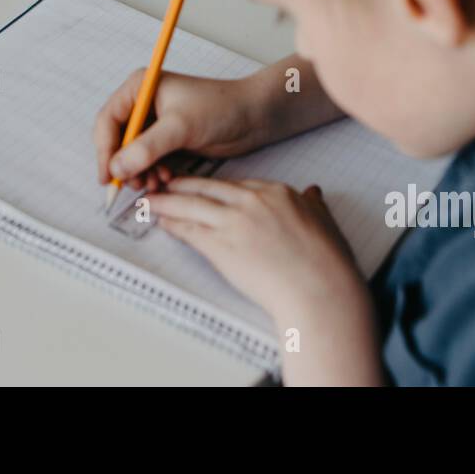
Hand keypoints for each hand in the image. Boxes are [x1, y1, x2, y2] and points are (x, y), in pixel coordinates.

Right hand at [93, 71, 269, 190]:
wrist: (253, 117)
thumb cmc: (221, 108)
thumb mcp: (180, 127)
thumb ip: (146, 147)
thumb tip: (117, 168)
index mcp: (140, 87)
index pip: (108, 120)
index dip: (105, 150)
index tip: (108, 176)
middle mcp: (143, 103)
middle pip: (116, 139)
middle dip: (123, 164)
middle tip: (134, 184)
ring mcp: (154, 122)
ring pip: (131, 154)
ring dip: (138, 172)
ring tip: (154, 183)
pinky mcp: (167, 139)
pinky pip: (147, 161)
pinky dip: (152, 172)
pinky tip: (165, 179)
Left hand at [149, 178, 384, 384]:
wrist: (318, 290)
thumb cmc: (325, 263)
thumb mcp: (324, 221)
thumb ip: (313, 204)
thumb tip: (313, 194)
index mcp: (276, 192)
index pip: (234, 183)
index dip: (212, 186)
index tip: (201, 186)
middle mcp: (251, 201)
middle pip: (206, 188)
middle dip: (181, 185)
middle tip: (164, 183)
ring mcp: (233, 221)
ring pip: (190, 205)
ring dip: (166, 201)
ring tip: (150, 200)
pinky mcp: (220, 245)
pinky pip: (188, 230)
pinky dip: (171, 224)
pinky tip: (161, 222)